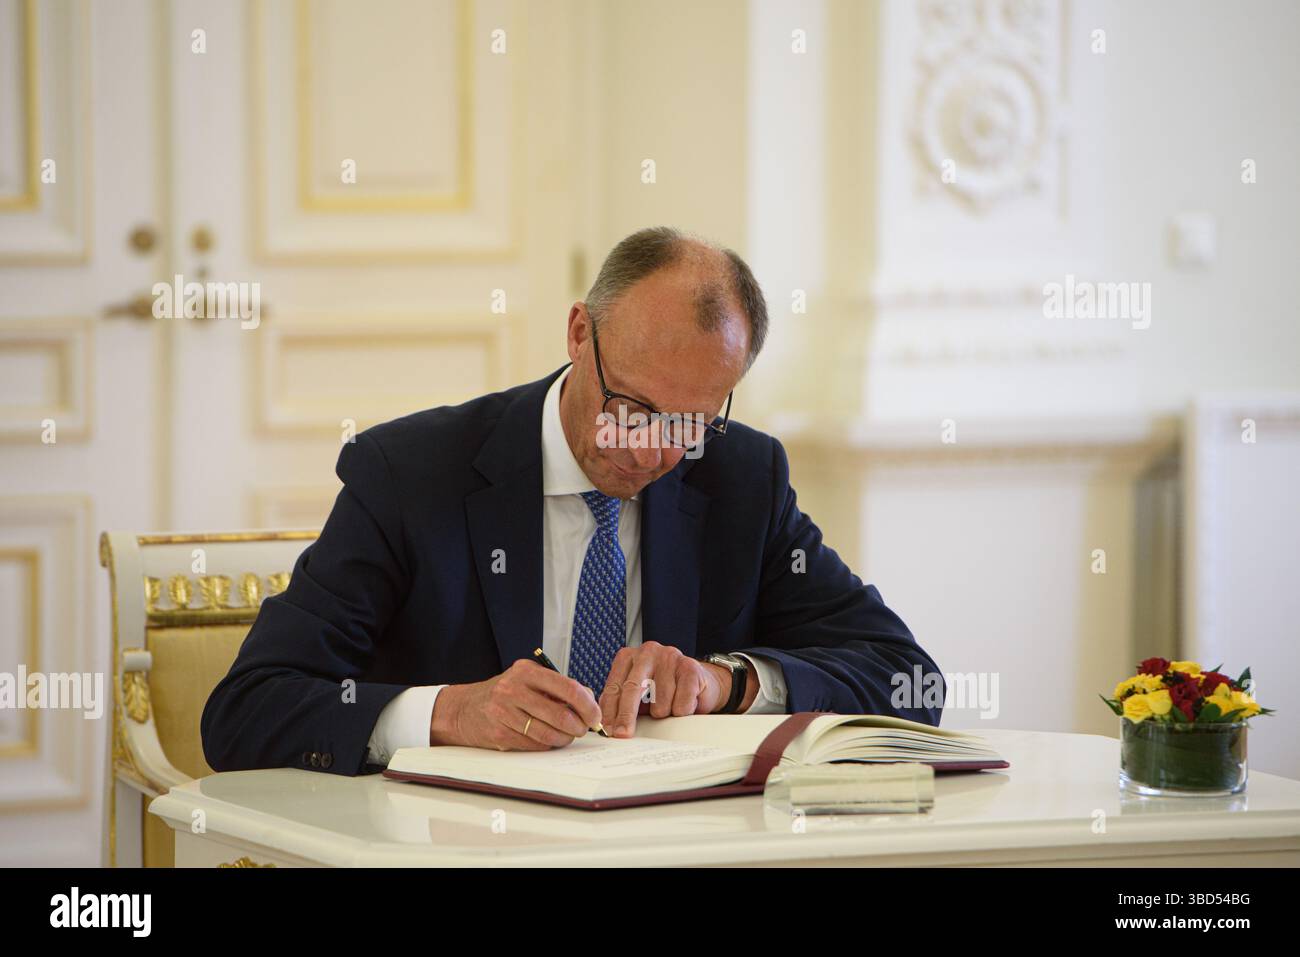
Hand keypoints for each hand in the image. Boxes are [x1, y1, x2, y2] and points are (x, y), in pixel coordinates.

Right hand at [428, 660, 603, 750]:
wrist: (463, 709)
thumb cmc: (504, 694)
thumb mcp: (528, 680)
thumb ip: (557, 687)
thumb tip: (589, 700)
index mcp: (526, 671)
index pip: (568, 688)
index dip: (587, 705)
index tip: (595, 716)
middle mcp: (514, 689)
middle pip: (560, 714)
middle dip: (578, 726)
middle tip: (583, 729)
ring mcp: (504, 712)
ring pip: (548, 733)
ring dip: (564, 739)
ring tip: (566, 736)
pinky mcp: (499, 733)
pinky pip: (534, 745)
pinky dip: (546, 746)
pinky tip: (546, 741)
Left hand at [598, 641, 729, 737]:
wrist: (698, 682)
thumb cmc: (662, 690)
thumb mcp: (636, 694)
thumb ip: (619, 702)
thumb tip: (606, 725)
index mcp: (628, 657)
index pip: (614, 687)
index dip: (610, 711)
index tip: (608, 730)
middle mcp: (647, 652)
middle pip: (632, 689)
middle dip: (626, 715)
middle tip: (623, 734)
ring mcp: (669, 656)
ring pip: (659, 702)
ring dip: (663, 713)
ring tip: (668, 707)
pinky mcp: (690, 667)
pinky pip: (680, 703)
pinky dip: (681, 712)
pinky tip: (683, 704)